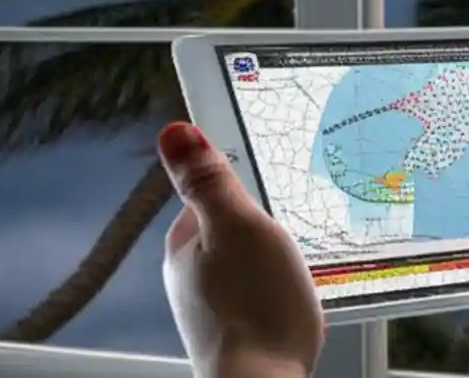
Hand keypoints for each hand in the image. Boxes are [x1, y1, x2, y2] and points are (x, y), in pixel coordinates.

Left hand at [158, 122, 323, 377]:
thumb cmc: (254, 306)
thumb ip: (209, 181)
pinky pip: (258, 301)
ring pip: (247, 270)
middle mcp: (189, 280)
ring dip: (272, 268)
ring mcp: (210, 311)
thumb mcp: (240, 225)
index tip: (272, 202)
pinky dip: (276, 299)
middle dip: (262, 234)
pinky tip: (291, 307)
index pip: (209, 200)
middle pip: (231, 235)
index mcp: (183, 247)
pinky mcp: (235, 336)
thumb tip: (174, 131)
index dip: (245, 197)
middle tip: (290, 241)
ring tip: (294, 277)